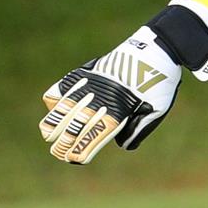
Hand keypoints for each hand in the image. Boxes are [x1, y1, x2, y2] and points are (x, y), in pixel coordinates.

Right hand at [39, 0, 207, 163]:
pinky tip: (53, 107)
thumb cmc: (160, 82)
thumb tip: (121, 146)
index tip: (73, 159)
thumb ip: (138, 129)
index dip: (82, 148)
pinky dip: (57, 96)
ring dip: (55, 122)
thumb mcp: (156, 109)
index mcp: (121, 110)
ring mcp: (93, 83)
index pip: (95, 135)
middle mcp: (103, 97)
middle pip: (77, 124)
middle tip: (57, 152)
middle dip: (64, 141)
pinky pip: (66, 84)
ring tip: (47, 135)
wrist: (158, 49)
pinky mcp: (89, 70)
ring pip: (67, 106)